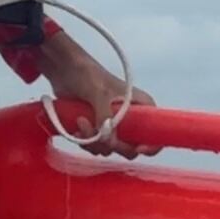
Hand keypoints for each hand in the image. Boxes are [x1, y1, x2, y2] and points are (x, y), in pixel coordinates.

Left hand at [42, 45, 157, 158]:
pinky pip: (94, 146)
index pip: (156, 132)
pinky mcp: (95, 129)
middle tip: (100, 136)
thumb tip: (110, 141)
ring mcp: (112, 126)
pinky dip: (85, 143)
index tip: (138, 148)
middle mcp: (129, 119)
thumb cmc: (87, 74)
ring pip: (109, 149)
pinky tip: (75, 131)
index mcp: (140, 106)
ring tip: (80, 122)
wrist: (63, 69)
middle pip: (131, 148)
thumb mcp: (99, 92)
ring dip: (94, 142)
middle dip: (114, 146)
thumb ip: (105, 116)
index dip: (151, 145)